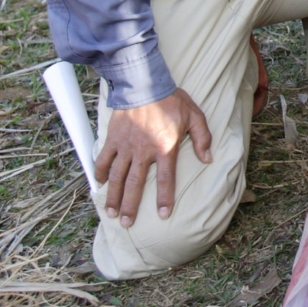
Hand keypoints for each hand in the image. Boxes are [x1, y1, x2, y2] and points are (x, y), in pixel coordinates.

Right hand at [94, 90, 212, 226]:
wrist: (144, 83)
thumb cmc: (171, 100)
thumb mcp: (194, 115)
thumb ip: (203, 138)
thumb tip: (208, 159)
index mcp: (164, 147)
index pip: (165, 179)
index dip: (164, 198)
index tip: (162, 215)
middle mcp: (143, 151)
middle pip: (135, 184)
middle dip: (130, 206)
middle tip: (126, 223)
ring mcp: (125, 146)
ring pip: (117, 176)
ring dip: (113, 196)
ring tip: (111, 213)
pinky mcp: (113, 138)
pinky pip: (104, 159)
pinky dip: (100, 172)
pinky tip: (99, 183)